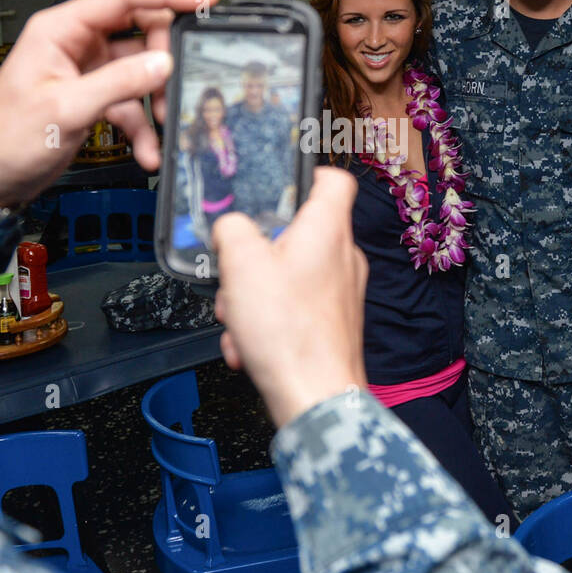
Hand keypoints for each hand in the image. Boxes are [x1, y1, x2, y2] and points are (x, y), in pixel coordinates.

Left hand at [0, 0, 218, 208]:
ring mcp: (85, 69)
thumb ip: (117, 83)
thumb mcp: (66, 110)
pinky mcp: (92, 95)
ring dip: (155, 97)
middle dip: (163, 58)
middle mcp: (74, 43)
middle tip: (177, 78)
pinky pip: (130, 100)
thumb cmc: (4, 140)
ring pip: (139, 68)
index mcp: (59, 30)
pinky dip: (143, 124)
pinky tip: (147, 148)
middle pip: (138, 30)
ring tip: (160, 120)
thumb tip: (160, 64)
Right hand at [212, 167, 368, 427]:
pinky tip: (249, 345)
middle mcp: (342, 257)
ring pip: (286, 277)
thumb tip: (230, 228)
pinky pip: (291, 310)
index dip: (305, 175)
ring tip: (240, 320)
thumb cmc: (289, 332)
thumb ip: (231, 230)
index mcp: (328, 229)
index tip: (277, 185)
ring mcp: (340, 293)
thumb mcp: (241, 263)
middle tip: (237, 275)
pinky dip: (266, 325)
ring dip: (253, 297)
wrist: (315, 397)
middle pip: (294, 235)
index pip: (334, 179)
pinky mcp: (332, 324)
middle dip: (255, 257)